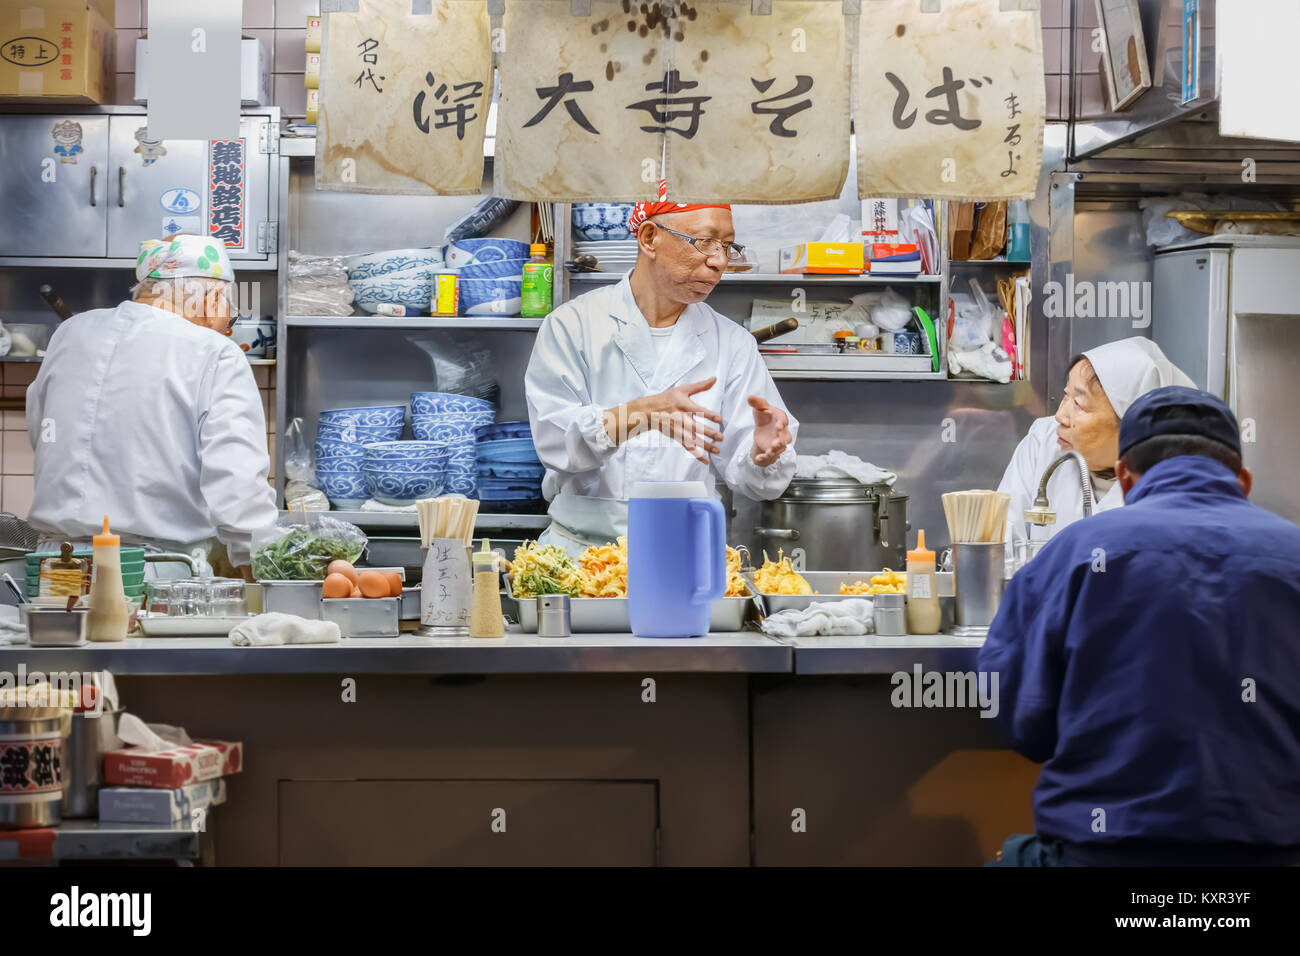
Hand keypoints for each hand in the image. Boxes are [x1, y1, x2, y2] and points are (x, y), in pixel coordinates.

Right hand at [607, 377, 723, 464]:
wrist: (648, 411)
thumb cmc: (667, 399)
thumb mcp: (682, 390)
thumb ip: (700, 386)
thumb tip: (714, 379)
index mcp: (683, 405)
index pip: (698, 411)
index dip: (709, 415)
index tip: (719, 419)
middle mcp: (681, 418)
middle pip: (696, 427)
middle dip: (709, 433)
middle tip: (721, 437)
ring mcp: (678, 429)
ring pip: (693, 439)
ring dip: (705, 446)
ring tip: (717, 450)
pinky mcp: (676, 436)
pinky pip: (687, 446)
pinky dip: (696, 454)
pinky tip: (705, 460)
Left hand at [749, 396, 791, 466]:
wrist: (763, 429)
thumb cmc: (765, 416)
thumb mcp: (760, 408)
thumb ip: (756, 403)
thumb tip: (750, 397)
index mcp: (780, 419)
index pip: (783, 421)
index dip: (782, 424)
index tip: (778, 426)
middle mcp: (782, 432)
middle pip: (785, 438)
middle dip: (781, 441)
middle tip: (776, 442)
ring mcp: (778, 442)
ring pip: (780, 448)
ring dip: (775, 450)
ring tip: (769, 452)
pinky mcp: (771, 450)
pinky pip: (769, 456)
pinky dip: (764, 458)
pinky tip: (758, 458)